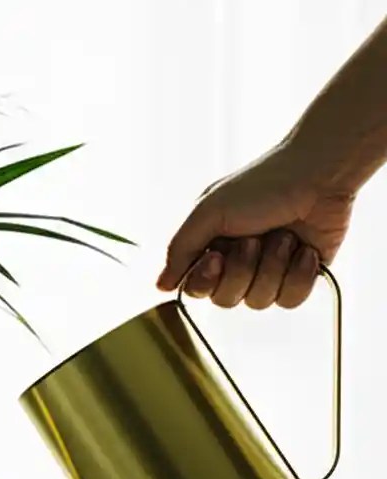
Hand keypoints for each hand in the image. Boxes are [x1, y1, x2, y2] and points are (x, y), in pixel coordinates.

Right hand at [156, 142, 354, 308]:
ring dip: (273, 266)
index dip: (206, 280)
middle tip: (254, 238)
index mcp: (210, 247)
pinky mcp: (300, 277)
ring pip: (259, 302)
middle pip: (227, 300)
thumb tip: (159, 286)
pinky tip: (304, 250)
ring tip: (284, 236)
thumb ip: (180, 250)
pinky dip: (299, 275)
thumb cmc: (260, 186)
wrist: (318, 176)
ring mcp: (268, 272)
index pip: (195, 288)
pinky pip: (290, 301)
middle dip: (244, 269)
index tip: (217, 256)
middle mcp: (236, 264)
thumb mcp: (208, 212)